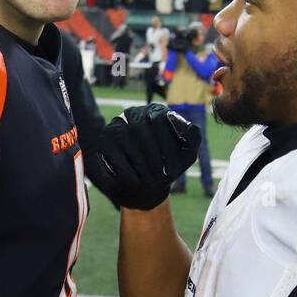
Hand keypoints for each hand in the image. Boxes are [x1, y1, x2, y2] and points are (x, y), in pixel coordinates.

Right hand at [81, 103, 200, 209]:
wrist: (144, 185)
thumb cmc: (167, 166)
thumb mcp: (186, 154)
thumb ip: (192, 138)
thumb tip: (186, 125)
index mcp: (155, 111)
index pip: (160, 119)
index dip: (168, 146)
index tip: (175, 170)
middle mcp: (134, 112)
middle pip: (142, 129)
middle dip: (154, 158)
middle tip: (161, 179)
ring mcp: (116, 124)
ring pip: (127, 140)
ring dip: (141, 165)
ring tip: (151, 182)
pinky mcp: (104, 140)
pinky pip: (115, 153)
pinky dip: (127, 170)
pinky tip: (137, 182)